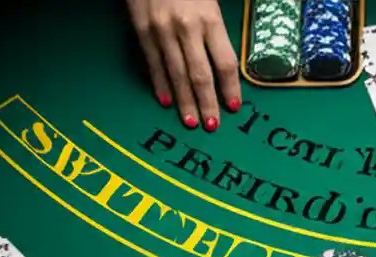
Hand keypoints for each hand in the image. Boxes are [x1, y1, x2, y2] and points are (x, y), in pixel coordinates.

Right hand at [127, 0, 241, 130]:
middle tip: (212, 126)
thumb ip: (216, 30)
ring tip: (191, 121)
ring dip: (184, 101)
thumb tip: (225, 65)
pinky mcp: (141, 29)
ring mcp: (162, 30)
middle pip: (201, 75)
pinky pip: (152, 63)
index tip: (233, 108)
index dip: (230, 89)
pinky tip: (165, 101)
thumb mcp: (211, 0)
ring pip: (177, 74)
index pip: (225, 63)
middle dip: (207, 103)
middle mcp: (187, 28)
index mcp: (210, 19)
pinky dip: (159, 84)